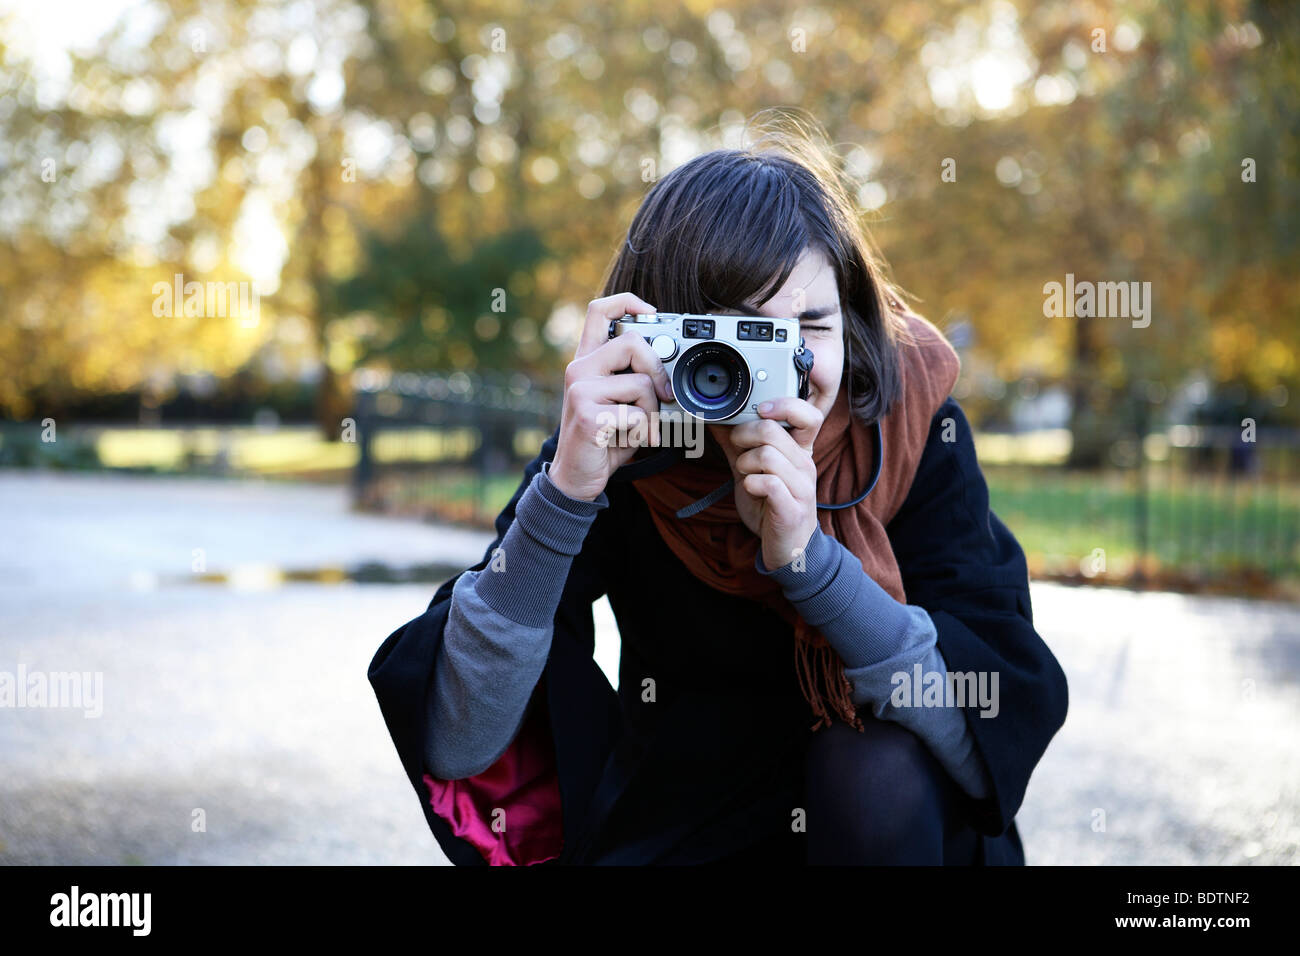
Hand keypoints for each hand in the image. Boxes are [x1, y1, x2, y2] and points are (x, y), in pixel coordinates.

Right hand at [549, 293, 674, 500]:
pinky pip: (636, 414)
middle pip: (632, 341)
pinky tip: (630, 441)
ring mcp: (580, 389)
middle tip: (664, 396)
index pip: (600, 310)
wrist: (576, 478)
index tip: (652, 313)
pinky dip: (644, 431)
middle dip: (659, 369)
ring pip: (641, 383)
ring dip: (653, 411)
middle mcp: (579, 368)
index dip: (629, 302)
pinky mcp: (585, 414)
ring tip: (641, 428)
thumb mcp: (623, 404)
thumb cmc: (604, 439)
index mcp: (588, 360)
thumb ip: (639, 381)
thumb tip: (672, 373)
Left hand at [711, 397, 824, 569]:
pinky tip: (750, 489)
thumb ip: (737, 445)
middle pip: (772, 430)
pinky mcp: (793, 508)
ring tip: (745, 474)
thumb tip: (716, 420)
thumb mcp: (751, 470)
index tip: (761, 409)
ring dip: (745, 463)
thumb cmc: (771, 506)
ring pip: (768, 455)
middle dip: (744, 435)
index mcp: (800, 451)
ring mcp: (802, 487)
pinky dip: (751, 484)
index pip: (809, 415)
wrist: (787, 548)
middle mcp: (805, 464)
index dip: (785, 404)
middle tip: (737, 447)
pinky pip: (769, 483)